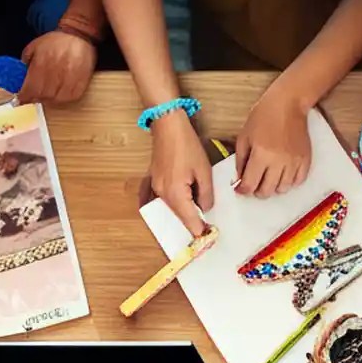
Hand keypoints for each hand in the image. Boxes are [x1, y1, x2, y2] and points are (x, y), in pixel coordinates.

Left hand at [17, 31, 97, 104]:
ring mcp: (70, 78)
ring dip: (50, 100)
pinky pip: (71, 97)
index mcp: (42, 63)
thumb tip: (21, 78)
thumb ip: (25, 62)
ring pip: (57, 99)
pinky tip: (59, 95)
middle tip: (33, 97)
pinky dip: (64, 99)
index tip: (21, 100)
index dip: (24, 96)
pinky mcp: (82, 82)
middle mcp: (56, 72)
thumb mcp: (34, 47)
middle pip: (43, 95)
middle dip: (36, 98)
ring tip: (46, 96)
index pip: (31, 87)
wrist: (77, 35)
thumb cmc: (56, 41)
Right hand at [149, 113, 212, 235]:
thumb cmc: (187, 146)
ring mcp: (154, 187)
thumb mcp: (204, 172)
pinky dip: (165, 206)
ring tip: (196, 218)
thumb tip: (205, 208)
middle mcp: (161, 194)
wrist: (168, 126)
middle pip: (178, 216)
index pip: (189, 220)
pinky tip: (170, 211)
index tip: (209, 236)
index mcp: (175, 194)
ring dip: (182, 214)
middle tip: (205, 228)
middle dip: (191, 223)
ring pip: (170, 208)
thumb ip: (206, 194)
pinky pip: (155, 199)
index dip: (200, 228)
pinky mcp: (152, 180)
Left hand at [235, 86, 311, 197]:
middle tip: (254, 185)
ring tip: (269, 179)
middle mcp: (278, 161)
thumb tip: (240, 179)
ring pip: (283, 189)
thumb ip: (240, 160)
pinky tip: (283, 176)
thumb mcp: (244, 136)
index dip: (243, 190)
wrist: (287, 105)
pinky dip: (289, 183)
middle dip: (257, 191)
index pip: (250, 183)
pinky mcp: (305, 160)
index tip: (241, 189)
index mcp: (261, 154)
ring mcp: (294, 162)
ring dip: (273, 188)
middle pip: (267, 190)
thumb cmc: (264, 116)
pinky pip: (298, 181)